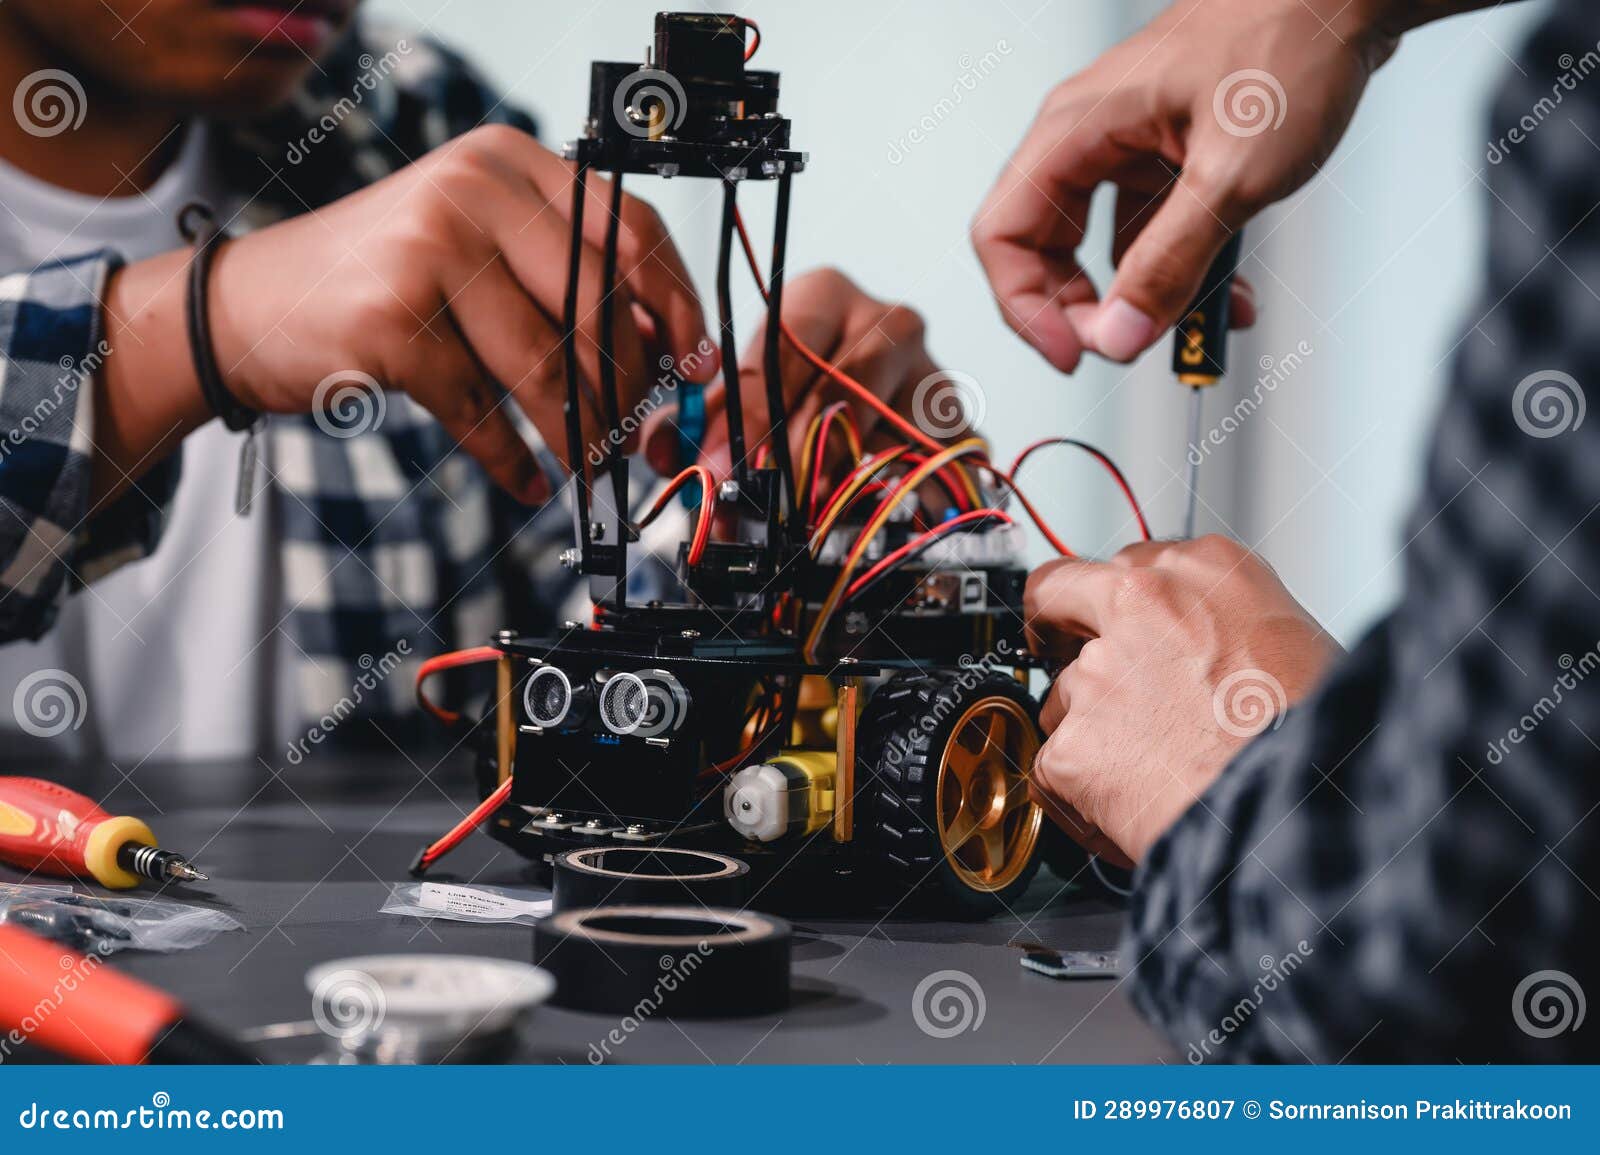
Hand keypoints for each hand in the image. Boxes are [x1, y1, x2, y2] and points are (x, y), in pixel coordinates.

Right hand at [200, 125, 714, 502]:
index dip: (674, 305)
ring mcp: (428, 254)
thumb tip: (665, 347)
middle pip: (596, 306)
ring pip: (546, 367)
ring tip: (591, 468)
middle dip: (628, 386)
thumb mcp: (478, 249)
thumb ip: (563, 278)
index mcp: (506, 163)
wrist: (248, 307)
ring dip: (578, 435)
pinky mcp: (393, 325)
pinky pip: (484, 413)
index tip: (697, 361)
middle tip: (636, 436)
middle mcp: (471, 193)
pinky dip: (513, 461)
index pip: (628, 229)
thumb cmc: (384, 284)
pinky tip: (529, 483)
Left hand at [642, 268, 945, 481]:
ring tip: (815, 503)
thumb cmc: (797, 378)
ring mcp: (928, 367)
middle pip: (842, 385)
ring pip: (893, 420)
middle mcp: (883, 320)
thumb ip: (701, 419)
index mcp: (822, 296)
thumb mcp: (743, 386)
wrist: (869, 378)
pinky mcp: (955, 416)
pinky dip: (908, 485)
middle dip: (792, 451)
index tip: (721, 463)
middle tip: (761, 495)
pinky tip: (880, 506)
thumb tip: (666, 449)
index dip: (749, 412)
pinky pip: (937, 453)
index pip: (785, 349)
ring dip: (850, 468)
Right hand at [971, 0, 1401, 370]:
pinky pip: (1156, 230)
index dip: (1027, 306)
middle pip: (1046, 250)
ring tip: (1205, 327)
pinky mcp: (1170, 153)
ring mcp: (1130, 144)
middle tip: (1133, 346)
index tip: (1074, 353)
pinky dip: (1186, 269)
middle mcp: (1090, 137)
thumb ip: (1168, 264)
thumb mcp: (1230, 176)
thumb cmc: (1292, 44)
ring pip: (1108, 248)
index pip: (1003, 236)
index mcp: (1076, 129)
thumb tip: (1118, 336)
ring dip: (1150, 298)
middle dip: (1088, 310)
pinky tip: (1232, 291)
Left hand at [1024, 535, 1342, 864]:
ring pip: (1062, 695)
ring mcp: (1099, 673)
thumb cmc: (1319, 740)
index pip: (1130, 568)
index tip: (1117, 622)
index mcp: (1205, 571)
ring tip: (1146, 770)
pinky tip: (1127, 807)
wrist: (1307, 812)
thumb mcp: (1295, 644)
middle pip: (1059, 592)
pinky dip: (1080, 791)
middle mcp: (1142, 606)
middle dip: (1054, 624)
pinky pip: (1054, 766)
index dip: (1120, 605)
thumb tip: (1205, 649)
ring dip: (1086, 728)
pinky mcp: (1072, 744)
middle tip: (1055, 650)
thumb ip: (1226, 627)